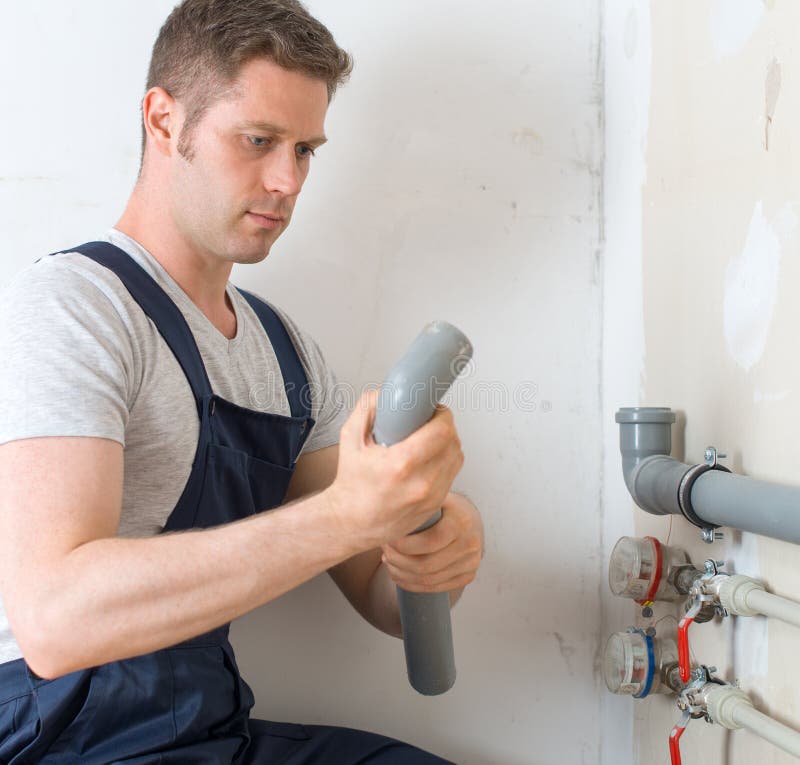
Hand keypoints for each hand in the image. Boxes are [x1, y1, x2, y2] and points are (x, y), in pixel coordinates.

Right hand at [327, 389, 464, 550]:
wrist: (352, 522)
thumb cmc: (352, 484)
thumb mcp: (350, 440)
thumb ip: (366, 409)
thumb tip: (385, 393)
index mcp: (400, 465)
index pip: (442, 430)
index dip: (441, 415)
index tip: (433, 410)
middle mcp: (420, 483)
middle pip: (453, 441)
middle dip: (444, 426)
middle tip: (430, 422)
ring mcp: (431, 497)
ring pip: (457, 457)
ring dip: (448, 443)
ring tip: (430, 439)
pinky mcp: (436, 504)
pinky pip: (452, 473)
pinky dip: (445, 461)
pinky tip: (429, 458)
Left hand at [380, 492, 483, 593]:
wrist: (470, 518)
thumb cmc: (446, 507)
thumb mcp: (436, 497)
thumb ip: (418, 501)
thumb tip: (386, 503)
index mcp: (461, 521)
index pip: (430, 541)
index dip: (404, 546)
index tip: (387, 540)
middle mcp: (470, 543)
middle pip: (426, 564)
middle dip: (398, 561)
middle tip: (384, 552)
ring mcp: (471, 562)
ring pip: (428, 579)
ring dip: (401, 573)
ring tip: (388, 561)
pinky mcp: (468, 576)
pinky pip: (435, 588)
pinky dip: (412, 584)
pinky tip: (399, 574)